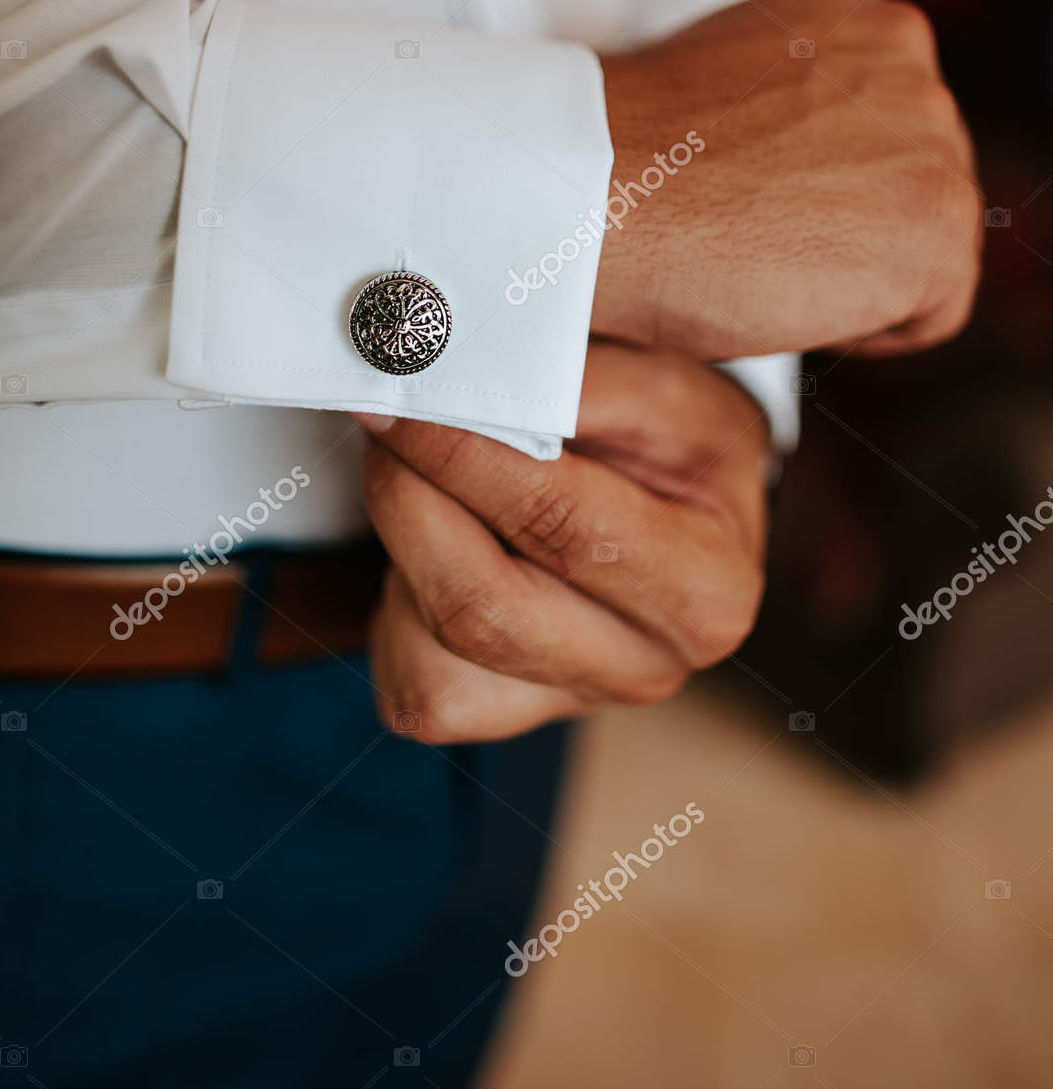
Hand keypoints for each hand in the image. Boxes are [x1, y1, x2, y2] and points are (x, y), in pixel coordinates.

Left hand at [359, 344, 769, 743]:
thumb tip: (462, 372)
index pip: (557, 523)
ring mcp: (571, 702)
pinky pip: (413, 679)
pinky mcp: (501, 716)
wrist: (683, 504)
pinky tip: (441, 546)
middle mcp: (646, 667)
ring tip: (427, 477)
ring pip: (432, 650)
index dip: (463, 456)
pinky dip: (399, 605)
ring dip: (402, 549)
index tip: (405, 393)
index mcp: (705, 589)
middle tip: (383, 421)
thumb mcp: (667, 387)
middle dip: (408, 502)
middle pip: (480, 610)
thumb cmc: (679, 443)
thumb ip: (575, 381)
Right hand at [595, 0, 980, 361]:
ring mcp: (931, 131)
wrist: (592, 195)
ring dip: (855, 273)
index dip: (814, 181)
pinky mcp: (937, 221)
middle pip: (912, 178)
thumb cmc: (624, 160)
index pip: (880, 120)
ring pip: (925, 244)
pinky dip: (868, 330)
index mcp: (848, 5)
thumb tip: (803, 164)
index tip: (746, 198)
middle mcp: (905, 48)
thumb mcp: (722, 86)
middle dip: (846, 223)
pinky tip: (792, 300)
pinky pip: (935, 311)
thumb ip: (789, 102)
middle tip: (747, 237)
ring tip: (762, 261)